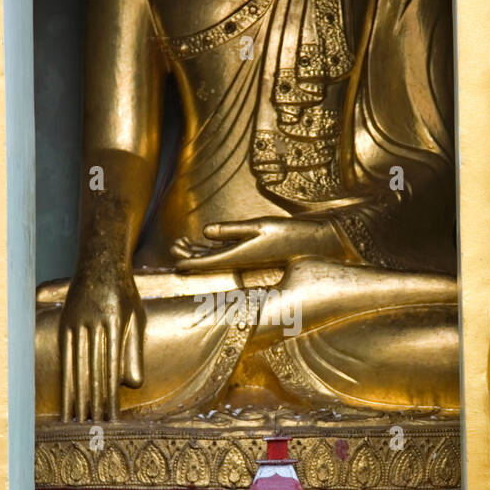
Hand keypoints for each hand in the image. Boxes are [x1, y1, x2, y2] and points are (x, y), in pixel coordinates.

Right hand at [59, 265, 143, 421]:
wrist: (100, 262)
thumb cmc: (124, 294)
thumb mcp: (136, 319)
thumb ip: (134, 352)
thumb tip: (132, 386)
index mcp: (114, 326)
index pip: (113, 369)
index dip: (111, 396)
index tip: (111, 419)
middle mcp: (93, 327)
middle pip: (92, 372)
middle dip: (93, 403)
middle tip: (93, 430)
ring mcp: (77, 326)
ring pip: (76, 367)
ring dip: (76, 396)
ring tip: (77, 421)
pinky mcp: (65, 326)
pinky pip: (65, 358)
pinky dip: (66, 380)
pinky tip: (66, 397)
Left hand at [172, 215, 345, 271]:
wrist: (314, 242)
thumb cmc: (288, 233)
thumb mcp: (259, 226)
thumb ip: (231, 230)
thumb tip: (205, 231)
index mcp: (239, 256)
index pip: (207, 263)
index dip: (189, 262)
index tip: (174, 261)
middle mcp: (241, 259)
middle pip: (208, 261)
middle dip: (190, 255)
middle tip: (174, 247)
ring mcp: (247, 256)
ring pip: (216, 256)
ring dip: (199, 251)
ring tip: (182, 243)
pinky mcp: (253, 251)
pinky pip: (227, 252)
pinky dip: (213, 248)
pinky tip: (206, 241)